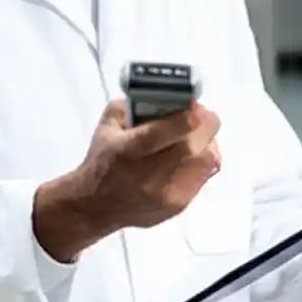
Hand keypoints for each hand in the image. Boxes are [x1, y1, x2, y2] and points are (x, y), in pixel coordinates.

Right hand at [33, 99, 221, 261]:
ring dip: (206, 140)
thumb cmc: (102, 161)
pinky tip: (192, 154)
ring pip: (206, 159)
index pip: (163, 133)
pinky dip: (203, 158)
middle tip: (198, 114)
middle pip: (193, 145)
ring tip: (195, 134)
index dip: (187, 116)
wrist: (95, 206)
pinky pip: (206, 174)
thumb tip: (168, 95)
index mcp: (128, 150)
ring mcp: (166, 193)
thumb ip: (135, 104)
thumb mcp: (108, 125)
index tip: (194, 105)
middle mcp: (148, 175)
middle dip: (203, 123)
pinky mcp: (178, 205)